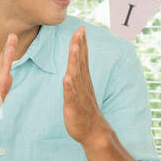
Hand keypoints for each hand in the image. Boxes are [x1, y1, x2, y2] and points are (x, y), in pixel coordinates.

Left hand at [63, 26, 107, 147]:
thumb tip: (75, 63)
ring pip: (76, 76)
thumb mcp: (80, 91)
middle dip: (80, 46)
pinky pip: (71, 96)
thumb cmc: (85, 111)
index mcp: (83, 80)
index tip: (81, 28)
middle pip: (80, 62)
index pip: (82, 58)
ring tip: (75, 48)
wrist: (94, 132)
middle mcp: (83, 85)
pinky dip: (69, 87)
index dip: (81, 43)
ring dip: (75, 61)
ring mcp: (79, 96)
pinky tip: (67, 78)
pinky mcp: (74, 107)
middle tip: (80, 31)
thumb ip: (78, 76)